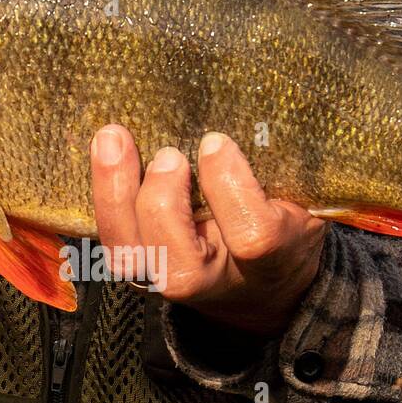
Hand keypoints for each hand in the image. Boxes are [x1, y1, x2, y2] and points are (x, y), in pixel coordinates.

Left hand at [90, 126, 325, 335]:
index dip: (231, 187)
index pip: (253, 235)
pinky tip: (103, 150)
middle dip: (163, 200)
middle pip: (175, 260)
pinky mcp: (136, 269)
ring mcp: (164, 280)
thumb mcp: (300, 204)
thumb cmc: (281, 230)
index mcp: (267, 262)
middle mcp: (211, 283)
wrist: (257, 288)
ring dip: (114, 192)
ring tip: (112, 139)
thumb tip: (239, 115)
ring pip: (128, 252)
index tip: (216, 142)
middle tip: (168, 155)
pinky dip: (101, 193)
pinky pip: (109, 237)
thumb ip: (281, 173)